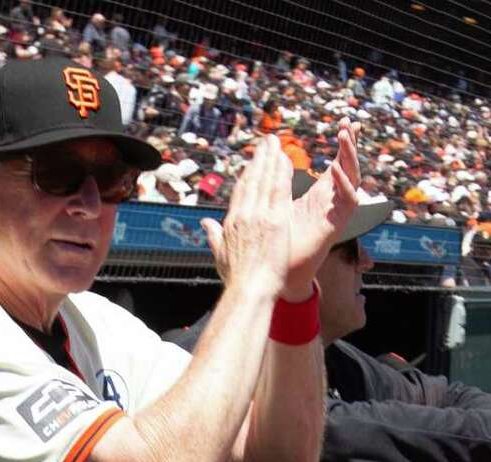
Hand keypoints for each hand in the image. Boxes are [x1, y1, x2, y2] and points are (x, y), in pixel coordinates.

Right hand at [202, 135, 291, 297]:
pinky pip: (280, 190)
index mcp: (231, 222)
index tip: (254, 162)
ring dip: (272, 159)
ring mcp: (260, 216)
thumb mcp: (220, 256)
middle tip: (267, 142)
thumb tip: (204, 224)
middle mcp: (244, 214)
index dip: (248, 174)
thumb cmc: (237, 280)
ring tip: (276, 143)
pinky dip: (282, 173)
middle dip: (260, 158)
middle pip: (252, 179)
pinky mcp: (277, 221)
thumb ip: (213, 237)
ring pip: (266, 180)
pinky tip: (286, 159)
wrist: (249, 290)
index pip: (241, 192)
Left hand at [281, 126, 360, 300]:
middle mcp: (330, 203)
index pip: (337, 164)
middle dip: (351, 146)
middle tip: (350, 123)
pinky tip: (335, 168)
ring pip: (351, 180)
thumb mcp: (274, 204)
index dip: (343, 145)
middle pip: (348, 168)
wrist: (275, 274)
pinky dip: (344, 185)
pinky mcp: (334, 226)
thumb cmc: (275, 243)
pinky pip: (347, 203)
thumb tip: (271, 159)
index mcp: (319, 196)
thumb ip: (275, 182)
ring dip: (349, 157)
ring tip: (345, 135)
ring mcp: (334, 214)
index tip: (346, 122)